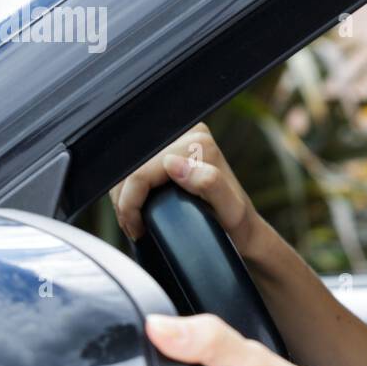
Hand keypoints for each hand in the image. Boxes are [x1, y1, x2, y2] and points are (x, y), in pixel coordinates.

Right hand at [109, 122, 265, 260]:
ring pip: (127, 167)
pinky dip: (128, 191)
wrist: (242, 230)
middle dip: (125, 201)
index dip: (131, 202)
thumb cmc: (237, 224)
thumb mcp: (230, 211)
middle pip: (130, 166)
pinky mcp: (166, 151)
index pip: (141, 169)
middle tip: (133, 228)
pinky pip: (132, 168)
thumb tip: (173, 164)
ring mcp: (175, 141)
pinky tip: (137, 209)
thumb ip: (209, 184)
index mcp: (198, 143)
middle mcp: (187, 135)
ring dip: (124, 197)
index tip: (138, 228)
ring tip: (135, 222)